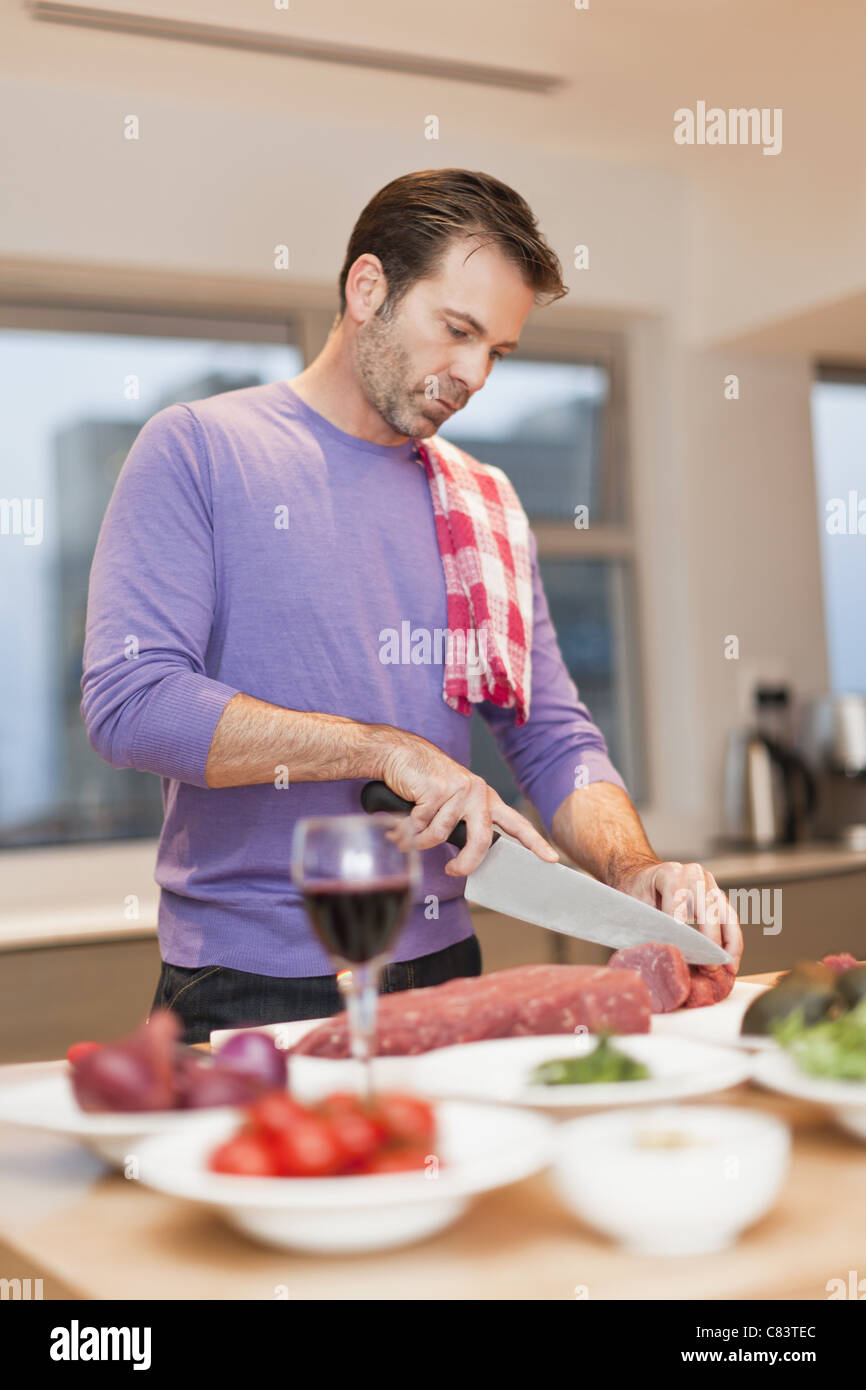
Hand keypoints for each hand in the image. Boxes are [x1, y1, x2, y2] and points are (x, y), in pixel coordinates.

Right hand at [379, 733, 558, 875]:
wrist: (399, 755)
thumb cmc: (424, 782)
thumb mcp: (452, 803)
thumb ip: (463, 825)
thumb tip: (466, 858)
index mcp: (486, 798)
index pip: (516, 823)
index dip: (535, 842)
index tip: (552, 859)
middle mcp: (477, 792)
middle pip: (482, 841)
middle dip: (467, 863)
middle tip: (453, 871)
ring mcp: (459, 789)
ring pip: (440, 835)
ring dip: (420, 839)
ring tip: (410, 828)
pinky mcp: (438, 789)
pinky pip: (421, 826)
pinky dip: (407, 828)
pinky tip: (404, 814)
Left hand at [614, 858, 742, 974]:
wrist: (643, 876)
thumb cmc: (637, 892)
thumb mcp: (634, 907)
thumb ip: (647, 926)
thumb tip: (661, 954)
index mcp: (671, 873)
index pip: (680, 905)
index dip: (682, 932)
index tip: (685, 955)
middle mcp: (694, 875)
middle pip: (709, 909)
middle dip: (711, 941)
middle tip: (709, 967)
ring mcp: (709, 884)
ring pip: (727, 914)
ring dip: (730, 944)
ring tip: (729, 968)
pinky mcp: (718, 896)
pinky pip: (731, 919)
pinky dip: (732, 941)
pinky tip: (730, 960)